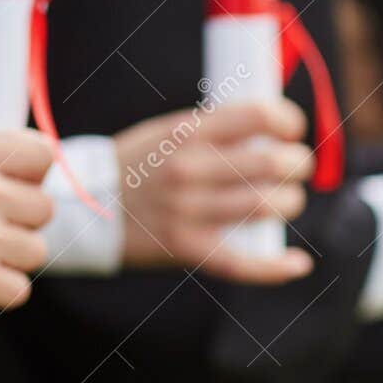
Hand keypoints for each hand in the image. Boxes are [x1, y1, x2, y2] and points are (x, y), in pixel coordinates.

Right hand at [113, 101, 315, 283]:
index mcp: (186, 132)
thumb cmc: (136, 165)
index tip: (293, 130)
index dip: (288, 121)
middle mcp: (188, 168)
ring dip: (290, 202)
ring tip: (287, 200)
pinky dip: (275, 266)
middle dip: (298, 165)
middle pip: (270, 163)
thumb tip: (271, 126)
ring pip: (265, 206)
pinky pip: (240, 261)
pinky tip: (298, 263)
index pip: (257, 116)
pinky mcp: (185, 247)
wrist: (84, 206)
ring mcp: (187, 210)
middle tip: (298, 167)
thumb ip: (214, 128)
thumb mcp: (167, 130)